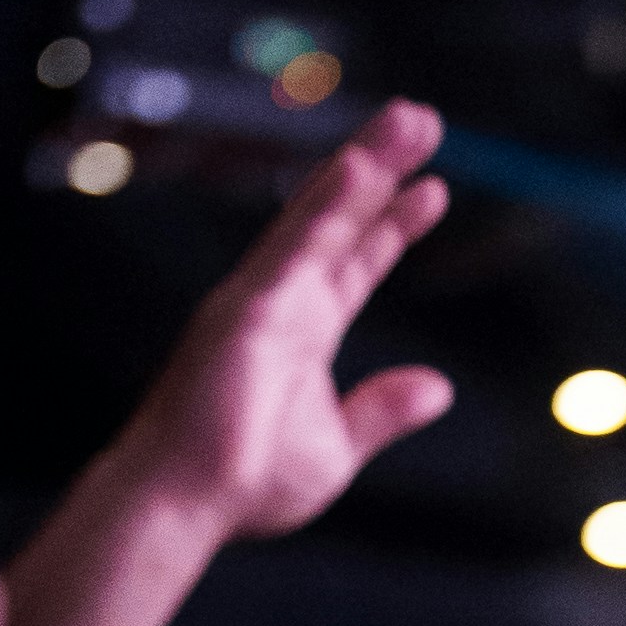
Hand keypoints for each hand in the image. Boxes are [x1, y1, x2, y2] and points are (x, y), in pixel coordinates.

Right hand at [96, 105, 455, 540]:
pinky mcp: (250, 308)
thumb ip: (382, 410)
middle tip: (422, 120)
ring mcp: (264, 299)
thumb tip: (437, 387)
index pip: (356, 264)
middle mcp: (283, 303)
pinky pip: (296, 245)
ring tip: (409, 120)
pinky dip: (329, 203)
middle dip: (384, 172)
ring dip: (366, 164)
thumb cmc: (245, 482)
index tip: (432, 189)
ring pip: (322, 216)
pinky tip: (361, 165)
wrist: (188, 505)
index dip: (393, 225)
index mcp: (303, 332)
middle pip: (342, 223)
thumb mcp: (337, 446)